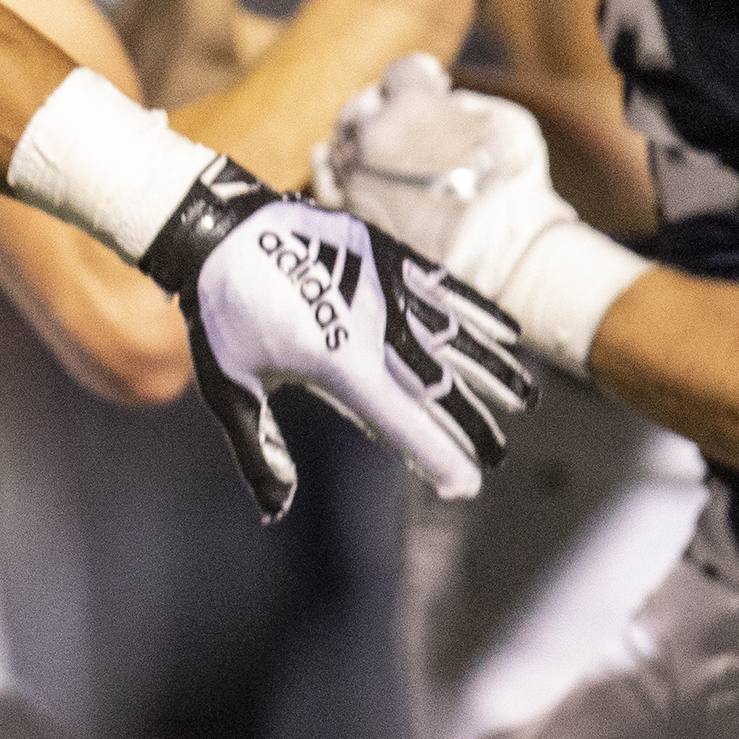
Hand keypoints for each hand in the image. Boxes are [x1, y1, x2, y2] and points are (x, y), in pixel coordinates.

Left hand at [143, 160, 533, 519]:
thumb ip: (260, 449)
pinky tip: (508, 331)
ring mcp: (382, 284)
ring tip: (523, 400)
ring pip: (451, 334)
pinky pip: (441, 284)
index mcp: (335, 361)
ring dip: (489, 369)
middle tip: (498, 458)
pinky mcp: (384, 251)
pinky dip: (476, 309)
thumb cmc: (219, 315)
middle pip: (434, 385)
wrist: (215, 228)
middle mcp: (370, 324)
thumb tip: (276, 510)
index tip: (466, 483)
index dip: (437, 454)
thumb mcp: (228, 387)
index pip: (400, 420)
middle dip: (470, 424)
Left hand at [309, 52, 552, 256]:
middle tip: (408, 117)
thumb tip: (442, 102)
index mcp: (411, 102)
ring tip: (381, 142)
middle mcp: (374, 132)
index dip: (421, 75)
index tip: (433, 83)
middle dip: (387, 104)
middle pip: (365, 103)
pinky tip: (326, 155)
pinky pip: (325, 181)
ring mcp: (357, 171)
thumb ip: (464, 101)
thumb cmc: (514, 181)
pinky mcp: (351, 209)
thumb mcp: (505, 119)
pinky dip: (325, 165)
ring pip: (343, 136)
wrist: (502, 248)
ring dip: (360, 133)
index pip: (402, 71)